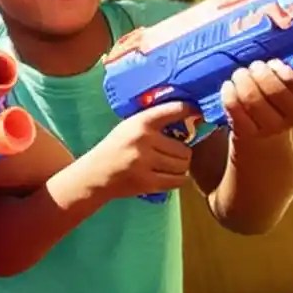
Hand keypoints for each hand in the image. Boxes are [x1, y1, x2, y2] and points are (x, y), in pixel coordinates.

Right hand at [83, 101, 199, 199]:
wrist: (94, 175)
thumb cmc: (116, 148)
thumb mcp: (129, 127)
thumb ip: (155, 122)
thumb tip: (192, 119)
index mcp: (140, 122)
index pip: (176, 110)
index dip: (192, 111)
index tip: (197, 113)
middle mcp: (144, 140)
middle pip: (184, 148)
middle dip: (182, 153)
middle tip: (172, 154)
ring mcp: (145, 162)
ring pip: (183, 165)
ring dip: (180, 167)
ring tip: (168, 166)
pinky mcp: (146, 182)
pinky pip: (178, 181)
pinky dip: (178, 179)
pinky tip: (169, 176)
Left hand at [221, 59, 292, 139]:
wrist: (263, 130)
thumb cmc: (275, 93)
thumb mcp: (286, 78)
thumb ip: (286, 59)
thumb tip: (278, 28)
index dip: (281, 70)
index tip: (272, 63)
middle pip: (275, 91)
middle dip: (260, 74)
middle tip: (253, 66)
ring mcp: (271, 127)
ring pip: (253, 101)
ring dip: (243, 82)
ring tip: (239, 74)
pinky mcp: (249, 133)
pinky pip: (235, 111)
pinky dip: (229, 95)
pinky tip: (228, 86)